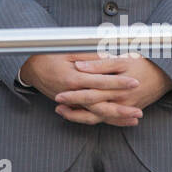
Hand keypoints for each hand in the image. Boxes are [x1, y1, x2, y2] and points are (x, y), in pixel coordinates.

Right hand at [20, 51, 142, 125]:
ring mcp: (73, 103)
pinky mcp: (73, 107)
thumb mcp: (67, 51)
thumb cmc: (48, 57)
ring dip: (117, 117)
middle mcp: (73, 94)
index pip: (100, 82)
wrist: (31, 69)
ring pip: (97, 114)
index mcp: (73, 78)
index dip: (118, 82)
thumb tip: (107, 55)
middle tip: (139, 108)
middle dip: (121, 107)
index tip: (134, 82)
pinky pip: (91, 117)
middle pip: (101, 104)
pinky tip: (120, 120)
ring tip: (135, 118)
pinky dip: (106, 119)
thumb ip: (88, 55)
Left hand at [54, 54, 171, 124]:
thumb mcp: (121, 59)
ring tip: (65, 113)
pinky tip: (83, 116)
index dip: (74, 95)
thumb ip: (99, 64)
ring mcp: (125, 108)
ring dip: (82, 116)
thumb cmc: (143, 63)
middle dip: (74, 109)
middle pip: (92, 108)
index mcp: (117, 89)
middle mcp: (121, 102)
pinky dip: (96, 118)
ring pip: (100, 117)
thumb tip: (79, 66)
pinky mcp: (128, 110)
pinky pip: (110, 119)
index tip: (59, 95)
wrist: (166, 74)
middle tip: (57, 107)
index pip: (90, 94)